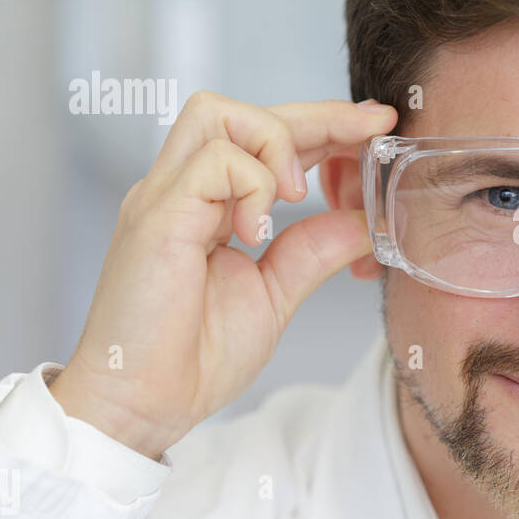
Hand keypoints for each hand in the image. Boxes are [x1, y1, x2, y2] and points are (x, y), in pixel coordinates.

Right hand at [49, 91, 396, 459]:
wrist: (142, 407)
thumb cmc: (192, 358)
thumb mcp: (274, 293)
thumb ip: (314, 250)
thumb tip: (363, 219)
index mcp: (204, 203)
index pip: (262, 137)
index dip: (321, 123)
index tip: (376, 124)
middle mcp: (179, 189)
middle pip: (242, 110)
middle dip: (316, 114)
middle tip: (369, 130)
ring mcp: (163, 198)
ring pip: (218, 114)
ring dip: (275, 143)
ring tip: (296, 197)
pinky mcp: (156, 217)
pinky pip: (212, 162)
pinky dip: (252, 185)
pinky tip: (258, 232)